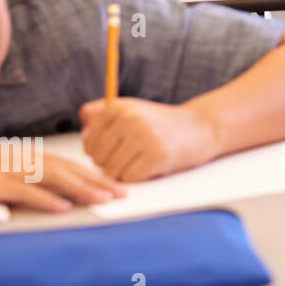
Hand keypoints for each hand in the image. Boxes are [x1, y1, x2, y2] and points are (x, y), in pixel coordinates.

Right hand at [0, 145, 123, 211]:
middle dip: (98, 182)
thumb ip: (29, 177)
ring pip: (53, 179)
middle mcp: (23, 161)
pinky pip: (23, 192)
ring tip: (104, 200)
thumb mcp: (4, 170)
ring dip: (81, 189)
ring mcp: (8, 172)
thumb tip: (55, 191)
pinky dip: (44, 199)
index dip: (94, 175)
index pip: (69, 166)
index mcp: (28, 157)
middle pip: (68, 171)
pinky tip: (63, 207)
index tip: (117, 184)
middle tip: (123, 193)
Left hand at [79, 97, 218, 181]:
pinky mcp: (156, 155)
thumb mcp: (131, 109)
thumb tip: (83, 129)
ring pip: (111, 171)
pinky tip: (152, 165)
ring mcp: (143, 137)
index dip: (102, 151)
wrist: (202, 127)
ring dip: (125, 172)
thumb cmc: (161, 123)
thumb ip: (101, 114)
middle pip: (98, 159)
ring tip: (143, 159)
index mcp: (118, 107)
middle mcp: (128, 119)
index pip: (89, 143)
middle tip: (135, 155)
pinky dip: (139, 177)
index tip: (121, 147)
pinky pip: (130, 178)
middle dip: (113, 163)